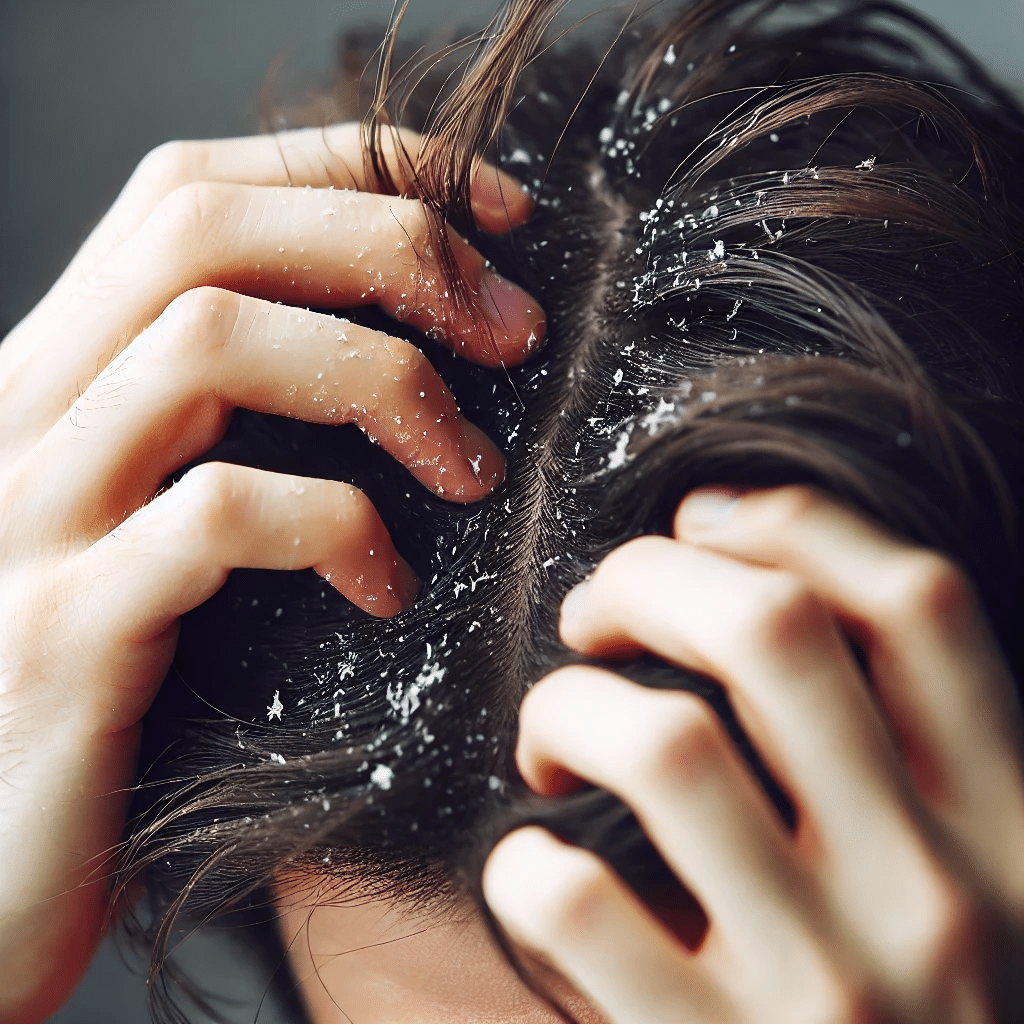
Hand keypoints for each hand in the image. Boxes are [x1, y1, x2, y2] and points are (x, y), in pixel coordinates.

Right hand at [0, 123, 541, 1023]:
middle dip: (391, 250)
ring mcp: (28, 515)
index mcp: (60, 372)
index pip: (195, 192)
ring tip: (473, 470)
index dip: (359, 171)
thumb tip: (417, 360)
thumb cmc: (111, 685)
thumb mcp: (163, 528)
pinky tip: (391, 590)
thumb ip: (240, 434)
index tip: (498, 225)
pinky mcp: (61, 630)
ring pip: (208, 345)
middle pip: (203, 232)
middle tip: (516, 334)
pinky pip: (217, 517)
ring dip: (385, 385)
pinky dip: (339, 528)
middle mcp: (24, 411)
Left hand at [484, 486, 1023, 1022]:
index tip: (704, 521)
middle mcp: (938, 893)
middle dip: (650, 578)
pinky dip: (524, 860)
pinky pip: (577, 900)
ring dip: (565, 708)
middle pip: (769, 630)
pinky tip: (531, 867)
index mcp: (1010, 829)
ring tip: (549, 739)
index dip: (793, 525)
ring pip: (659, 740)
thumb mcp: (978, 887)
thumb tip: (757, 603)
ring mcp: (831, 987)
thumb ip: (911, 768)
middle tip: (594, 611)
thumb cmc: (925, 1020)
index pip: (917, 602)